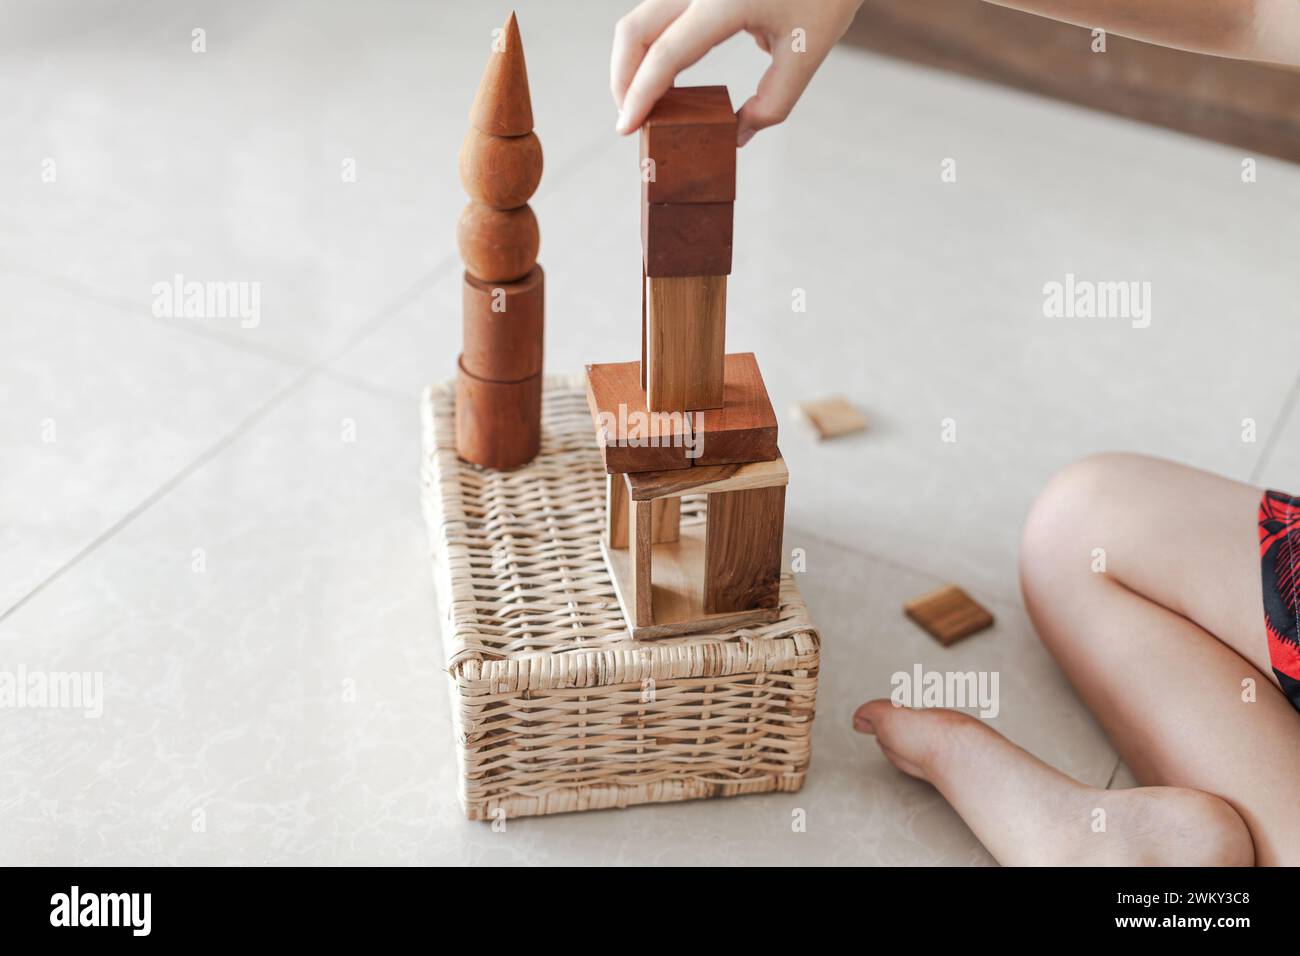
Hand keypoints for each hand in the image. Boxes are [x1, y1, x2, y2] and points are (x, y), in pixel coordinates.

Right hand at [610, 0, 863, 145]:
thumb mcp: (806, 56)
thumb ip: (771, 105)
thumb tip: (737, 137)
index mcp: (726, 1)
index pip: (666, 54)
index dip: (640, 95)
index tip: (626, 129)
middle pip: (635, 30)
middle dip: (623, 79)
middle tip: (631, 119)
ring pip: (641, 18)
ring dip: (634, 62)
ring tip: (647, 102)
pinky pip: (659, 12)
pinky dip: (652, 45)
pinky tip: (663, 74)